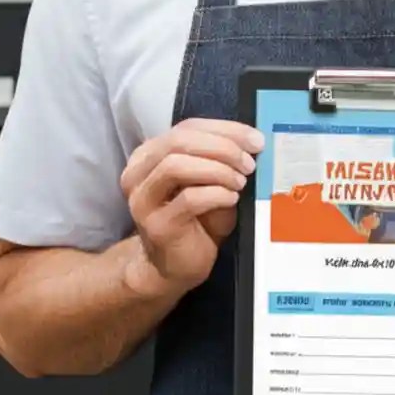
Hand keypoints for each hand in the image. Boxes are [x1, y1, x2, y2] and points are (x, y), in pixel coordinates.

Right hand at [121, 118, 263, 292]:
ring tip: (240, 182)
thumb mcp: (211, 183)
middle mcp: (139, 173)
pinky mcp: (156, 224)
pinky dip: (216, 194)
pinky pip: (189, 199)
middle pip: (179, 141)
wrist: (173, 267)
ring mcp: (143, 199)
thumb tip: (253, 143)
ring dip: (217, 169)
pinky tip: (231, 199)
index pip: (187, 127)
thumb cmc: (196, 221)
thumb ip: (222, 160)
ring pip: (176, 166)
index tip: (255, 140)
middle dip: (222, 147)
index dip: (225, 129)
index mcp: (150, 154)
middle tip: (249, 162)